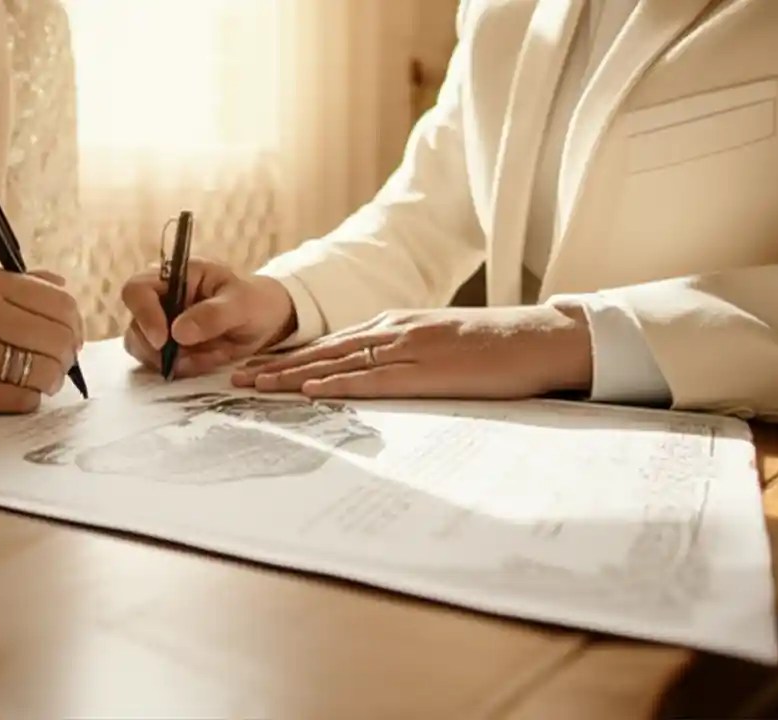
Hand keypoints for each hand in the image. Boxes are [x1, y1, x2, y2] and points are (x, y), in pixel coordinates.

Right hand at [0, 266, 82, 412]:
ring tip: (43, 378)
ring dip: (53, 379)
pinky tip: (20, 390)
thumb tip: (65, 288)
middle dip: (68, 354)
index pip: (59, 304)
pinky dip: (31, 398)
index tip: (71, 335)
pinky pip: (23, 399)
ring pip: (44, 371)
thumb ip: (21, 283)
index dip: (75, 324)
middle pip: (58, 339)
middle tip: (60, 361)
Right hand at [121, 259, 296, 377]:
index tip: (164, 340)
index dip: (144, 314)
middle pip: (134, 323)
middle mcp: (161, 297)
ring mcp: (161, 322)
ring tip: (204, 358)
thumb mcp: (242, 304)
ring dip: (167, 360)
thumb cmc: (254, 302)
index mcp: (176, 275)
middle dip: (156, 347)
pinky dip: (176, 368)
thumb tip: (177, 332)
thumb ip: (213, 315)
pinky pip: (156, 362)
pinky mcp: (166, 346)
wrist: (266, 321)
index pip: (138, 289)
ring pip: (140, 346)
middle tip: (185, 358)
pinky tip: (202, 362)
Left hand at [232, 304, 592, 398]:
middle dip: (276, 364)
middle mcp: (395, 331)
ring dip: (292, 375)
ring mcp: (409, 349)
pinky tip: (310, 389)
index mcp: (398, 325)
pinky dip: (338, 383)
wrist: (542, 337)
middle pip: (323, 349)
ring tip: (254, 386)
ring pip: (337, 361)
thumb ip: (409, 355)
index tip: (258, 366)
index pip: (333, 342)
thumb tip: (378, 375)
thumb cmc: (498, 347)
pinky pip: (374, 379)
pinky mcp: (427, 371)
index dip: (292, 355)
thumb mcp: (444, 344)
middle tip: (235, 376)